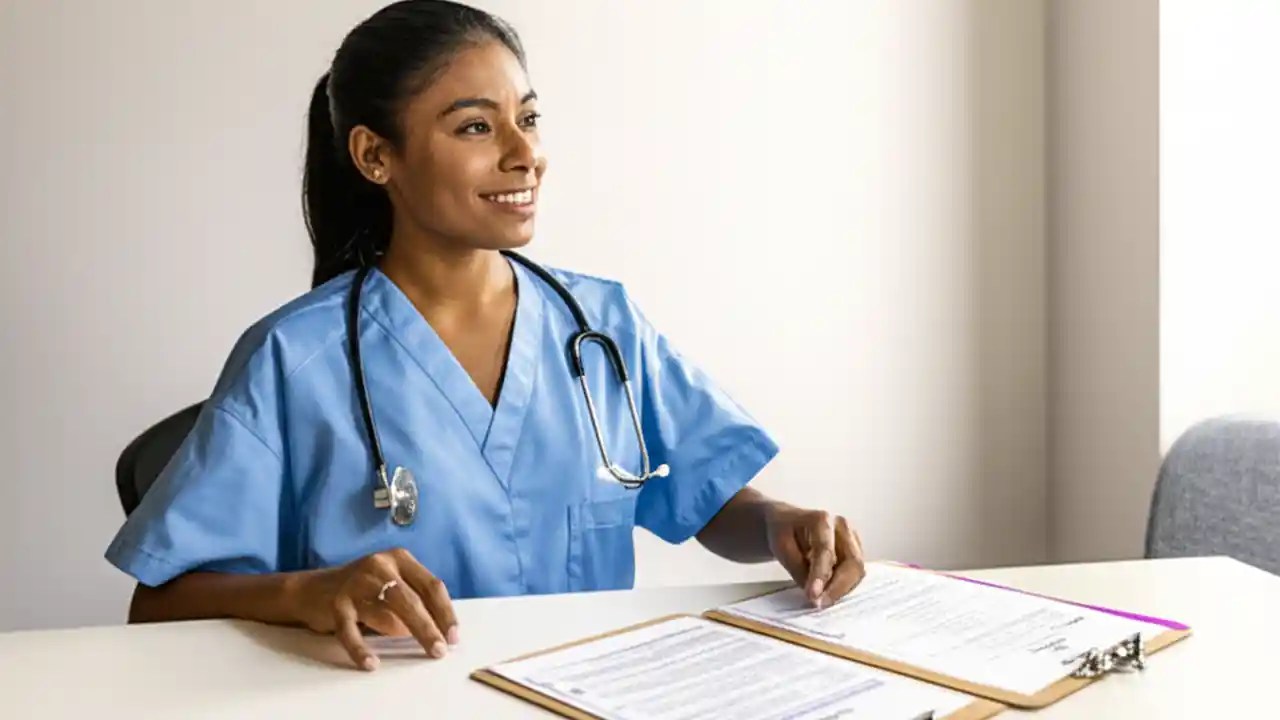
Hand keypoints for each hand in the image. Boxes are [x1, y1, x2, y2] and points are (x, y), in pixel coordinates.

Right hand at [290, 548, 457, 670]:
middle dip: (430, 627)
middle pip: (412, 599)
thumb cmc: (362, 590)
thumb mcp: (392, 584)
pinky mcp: (336, 603)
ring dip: (406, 635)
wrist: (312, 589)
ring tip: (421, 653)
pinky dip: (361, 649)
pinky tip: (371, 662)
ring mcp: (356, 583)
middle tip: (440, 650)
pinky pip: (351, 630)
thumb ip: (415, 599)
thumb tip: (443, 629)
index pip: (432, 585)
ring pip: (387, 612)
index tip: (454, 635)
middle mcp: (380, 565)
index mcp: (399, 559)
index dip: (446, 612)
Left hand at [765, 505, 865, 607]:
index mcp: (822, 519)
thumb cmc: (783, 531)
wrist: (788, 522)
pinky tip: (827, 593)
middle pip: (852, 561)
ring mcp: (853, 539)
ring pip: (857, 571)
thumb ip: (797, 568)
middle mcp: (843, 526)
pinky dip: (842, 587)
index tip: (813, 595)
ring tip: (821, 600)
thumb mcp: (780, 546)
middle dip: (838, 587)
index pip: (826, 550)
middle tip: (819, 604)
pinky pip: (855, 574)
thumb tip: (815, 592)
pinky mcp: (855, 552)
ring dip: (841, 589)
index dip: (821, 575)